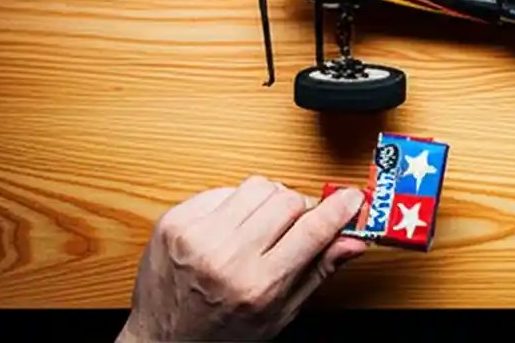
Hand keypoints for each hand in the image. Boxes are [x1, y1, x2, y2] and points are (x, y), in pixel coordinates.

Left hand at [117, 176, 366, 341]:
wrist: (160, 341)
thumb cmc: (221, 334)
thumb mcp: (279, 314)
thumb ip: (318, 271)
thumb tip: (354, 241)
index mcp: (257, 286)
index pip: (311, 230)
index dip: (339, 210)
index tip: (353, 198)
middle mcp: (225, 258)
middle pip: (287, 200)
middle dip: (302, 208)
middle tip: (301, 224)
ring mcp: (196, 236)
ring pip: (258, 187)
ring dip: (270, 201)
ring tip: (263, 226)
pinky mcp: (175, 221)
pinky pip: (224, 189)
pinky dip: (236, 203)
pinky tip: (233, 227)